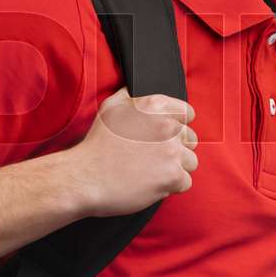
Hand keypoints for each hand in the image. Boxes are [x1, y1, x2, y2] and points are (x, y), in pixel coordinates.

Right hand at [65, 85, 196, 217]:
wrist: (85, 177)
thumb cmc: (96, 146)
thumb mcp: (110, 108)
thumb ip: (131, 96)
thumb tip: (140, 90)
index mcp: (154, 106)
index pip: (187, 113)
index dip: (176, 126)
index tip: (163, 136)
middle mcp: (166, 126)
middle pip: (190, 139)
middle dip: (176, 149)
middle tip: (153, 157)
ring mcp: (171, 151)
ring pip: (190, 162)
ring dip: (175, 168)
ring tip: (152, 171)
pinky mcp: (172, 175)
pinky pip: (185, 182)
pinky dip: (171, 186)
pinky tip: (152, 183)